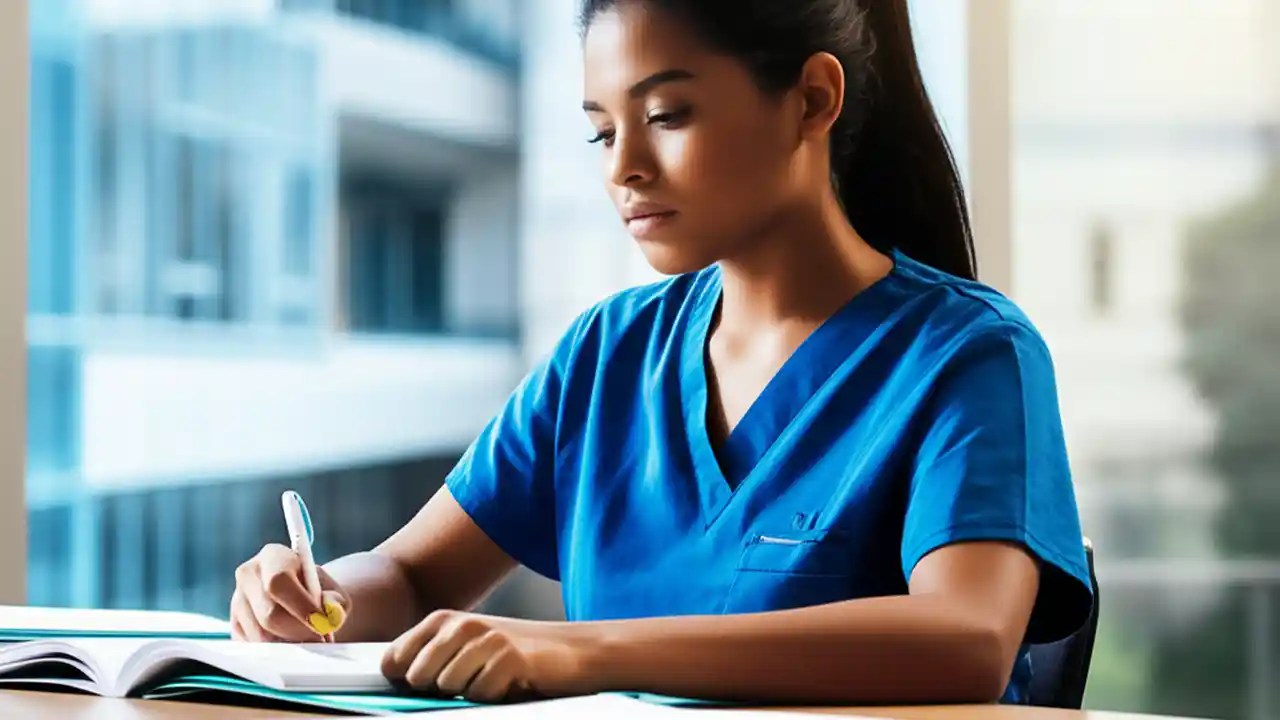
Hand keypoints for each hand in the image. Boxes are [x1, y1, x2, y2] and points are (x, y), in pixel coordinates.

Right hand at [231, 543, 351, 642]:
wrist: (301, 600)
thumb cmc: (318, 593)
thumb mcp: (333, 591)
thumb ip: (335, 600)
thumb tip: (330, 612)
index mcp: (273, 556)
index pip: (279, 582)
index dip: (301, 606)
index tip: (322, 624)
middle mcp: (248, 575)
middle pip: (268, 614)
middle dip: (298, 632)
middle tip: (319, 639)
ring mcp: (237, 601)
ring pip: (260, 636)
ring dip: (289, 645)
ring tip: (309, 641)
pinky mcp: (234, 625)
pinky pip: (253, 647)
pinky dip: (276, 651)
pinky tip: (291, 643)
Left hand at [380, 610, 596, 702]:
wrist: (569, 649)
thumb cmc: (511, 654)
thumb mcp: (465, 647)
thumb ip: (430, 657)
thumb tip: (393, 679)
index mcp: (442, 620)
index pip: (393, 659)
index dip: (404, 681)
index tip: (427, 685)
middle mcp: (460, 624)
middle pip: (418, 677)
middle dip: (438, 689)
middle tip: (469, 680)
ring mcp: (485, 639)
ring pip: (448, 686)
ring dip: (470, 692)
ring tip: (491, 678)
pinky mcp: (509, 658)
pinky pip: (481, 694)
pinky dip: (494, 696)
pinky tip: (510, 682)